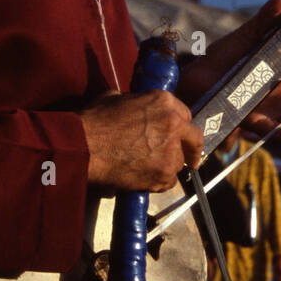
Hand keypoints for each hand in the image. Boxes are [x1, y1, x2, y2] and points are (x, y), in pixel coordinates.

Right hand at [79, 90, 202, 192]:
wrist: (85, 147)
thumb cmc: (95, 122)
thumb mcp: (115, 98)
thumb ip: (135, 103)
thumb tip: (134, 106)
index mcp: (163, 102)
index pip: (185, 114)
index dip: (180, 126)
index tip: (180, 134)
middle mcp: (173, 124)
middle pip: (194, 139)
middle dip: (193, 149)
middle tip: (190, 158)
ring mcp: (171, 151)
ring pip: (179, 163)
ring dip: (167, 166)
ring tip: (147, 168)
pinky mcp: (164, 173)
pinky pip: (168, 182)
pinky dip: (157, 182)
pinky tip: (142, 177)